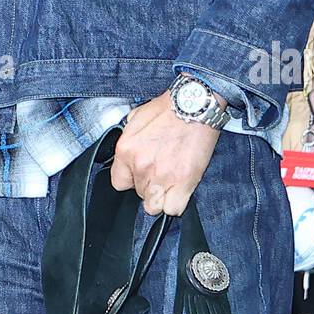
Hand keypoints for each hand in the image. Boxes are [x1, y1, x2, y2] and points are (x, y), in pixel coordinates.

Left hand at [111, 92, 219, 215]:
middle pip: (139, 193)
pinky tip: (180, 189)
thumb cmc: (168, 108)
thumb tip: (128, 153)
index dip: (132, 179)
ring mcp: (161, 176)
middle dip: (149, 184)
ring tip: (171, 180)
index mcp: (126, 150)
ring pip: (154, 206)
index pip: (119, 183)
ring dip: (161, 196)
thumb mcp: (136, 117)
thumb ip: (128, 139)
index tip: (141, 174)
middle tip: (163, 169)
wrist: (194, 104)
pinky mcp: (183, 182)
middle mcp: (140, 166)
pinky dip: (177, 203)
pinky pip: (173, 209)